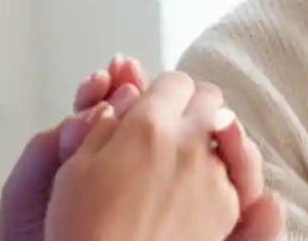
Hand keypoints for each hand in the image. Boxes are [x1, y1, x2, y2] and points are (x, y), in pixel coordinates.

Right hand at [46, 72, 242, 240]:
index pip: (175, 81)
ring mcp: (213, 174)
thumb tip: (124, 103)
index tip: (153, 107)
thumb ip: (105, 124)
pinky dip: (219, 172)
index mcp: (148, 124)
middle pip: (210, 98)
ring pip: (225, 132)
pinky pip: (233, 172)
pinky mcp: (228, 205)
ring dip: (207, 137)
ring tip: (182, 161)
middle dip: (192, 106)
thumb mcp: (75, 166)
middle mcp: (189, 142)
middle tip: (172, 126)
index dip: (163, 92)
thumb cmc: (84, 229)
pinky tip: (194, 189)